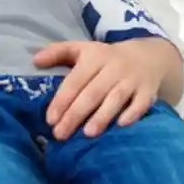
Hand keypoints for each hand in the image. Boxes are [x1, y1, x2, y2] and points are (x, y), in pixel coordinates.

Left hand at [34, 40, 164, 140]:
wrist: (148, 57)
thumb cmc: (106, 58)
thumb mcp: (83, 49)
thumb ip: (58, 53)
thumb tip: (34, 61)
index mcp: (95, 57)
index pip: (76, 80)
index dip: (62, 100)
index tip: (50, 119)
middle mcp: (114, 68)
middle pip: (93, 93)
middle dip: (75, 114)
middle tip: (60, 134)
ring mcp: (132, 80)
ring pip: (115, 99)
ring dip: (102, 116)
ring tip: (87, 134)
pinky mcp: (147, 92)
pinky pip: (140, 104)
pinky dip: (132, 114)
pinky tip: (121, 126)